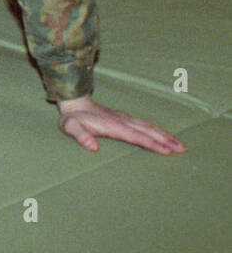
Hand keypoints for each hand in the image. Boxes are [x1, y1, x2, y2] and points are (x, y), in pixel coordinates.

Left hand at [56, 96, 186, 155]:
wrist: (74, 101)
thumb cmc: (73, 118)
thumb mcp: (70, 127)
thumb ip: (80, 136)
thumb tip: (93, 147)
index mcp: (113, 125)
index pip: (136, 136)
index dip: (151, 144)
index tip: (166, 151)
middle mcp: (123, 121)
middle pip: (148, 131)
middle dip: (166, 140)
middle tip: (183, 149)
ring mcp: (126, 118)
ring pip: (150, 127)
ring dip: (166, 136)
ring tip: (181, 145)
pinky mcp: (126, 118)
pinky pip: (146, 125)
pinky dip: (158, 131)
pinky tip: (166, 136)